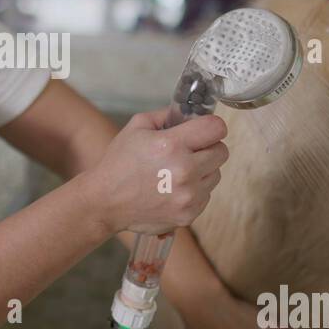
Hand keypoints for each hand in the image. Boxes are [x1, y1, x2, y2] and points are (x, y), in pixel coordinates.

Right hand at [82, 108, 227, 236]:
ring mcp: (188, 196)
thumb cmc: (119, 163)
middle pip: (222, 152)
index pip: (217, 128)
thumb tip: (190, 114)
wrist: (105, 202)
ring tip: (178, 172)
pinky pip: (207, 195)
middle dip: (208, 148)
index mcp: (171, 145)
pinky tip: (174, 188)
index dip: (211, 126)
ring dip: (203, 170)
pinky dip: (195, 190)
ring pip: (216, 174)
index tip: (204, 130)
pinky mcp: (188, 215)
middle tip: (190, 151)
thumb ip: (166, 116)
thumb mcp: (136, 127)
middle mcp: (184, 171)